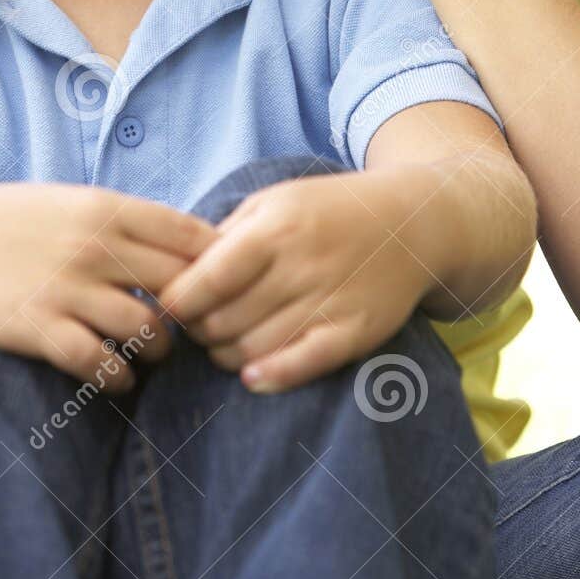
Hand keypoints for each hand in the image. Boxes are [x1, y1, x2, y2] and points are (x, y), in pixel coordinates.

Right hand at [0, 183, 214, 389]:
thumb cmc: (10, 223)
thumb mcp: (70, 202)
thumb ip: (124, 219)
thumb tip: (187, 239)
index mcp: (105, 208)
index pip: (190, 234)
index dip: (218, 263)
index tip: (221, 285)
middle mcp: (94, 246)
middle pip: (180, 284)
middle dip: (197, 313)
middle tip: (197, 331)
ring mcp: (66, 288)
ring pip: (148, 328)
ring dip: (160, 349)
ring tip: (154, 355)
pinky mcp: (38, 328)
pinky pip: (100, 362)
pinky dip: (119, 377)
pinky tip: (119, 378)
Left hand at [159, 172, 431, 392]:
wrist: (411, 223)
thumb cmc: (328, 210)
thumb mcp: (273, 202)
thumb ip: (226, 235)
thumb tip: (178, 273)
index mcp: (275, 229)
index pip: (208, 279)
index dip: (177, 301)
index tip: (168, 307)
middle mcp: (301, 266)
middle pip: (225, 320)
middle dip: (199, 330)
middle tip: (198, 326)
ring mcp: (330, 301)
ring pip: (255, 348)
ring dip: (227, 355)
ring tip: (224, 343)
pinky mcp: (356, 331)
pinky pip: (305, 363)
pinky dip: (272, 376)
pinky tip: (253, 376)